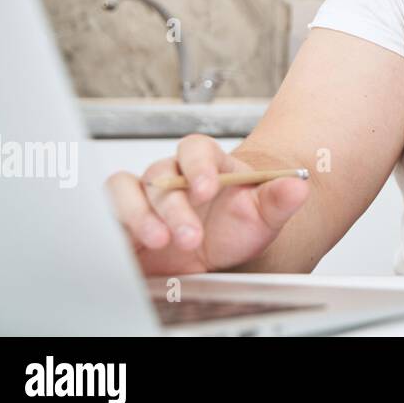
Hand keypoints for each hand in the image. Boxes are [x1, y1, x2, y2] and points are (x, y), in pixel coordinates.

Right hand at [105, 134, 309, 276]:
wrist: (219, 254)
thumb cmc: (239, 226)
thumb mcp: (264, 217)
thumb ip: (280, 200)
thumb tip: (298, 186)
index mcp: (207, 165)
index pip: (196, 148)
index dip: (198, 165)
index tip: (207, 189)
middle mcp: (172, 176)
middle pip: (163, 175)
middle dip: (175, 208)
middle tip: (190, 237)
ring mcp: (145, 197)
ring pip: (126, 189)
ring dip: (139, 215)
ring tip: (160, 242)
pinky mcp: (122, 220)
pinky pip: (105, 211)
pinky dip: (113, 225)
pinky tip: (130, 246)